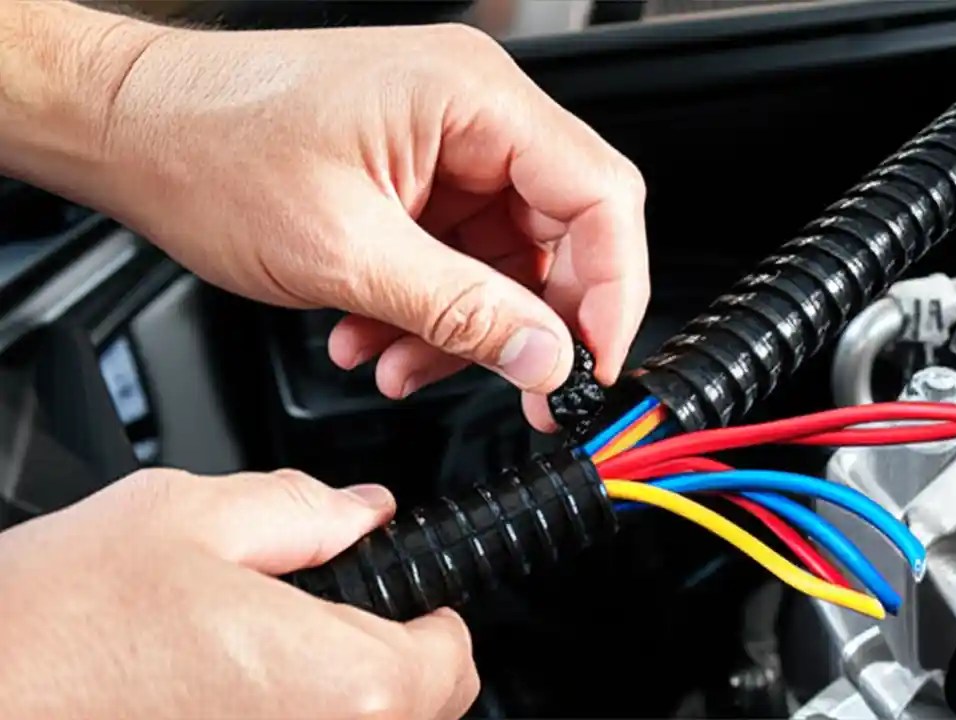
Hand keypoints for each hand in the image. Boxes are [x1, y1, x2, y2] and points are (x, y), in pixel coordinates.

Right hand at [0, 469, 478, 718]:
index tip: (391, 594)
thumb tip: (364, 510)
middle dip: (386, 658)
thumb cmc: (48, 627)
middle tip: (314, 617)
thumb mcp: (185, 517)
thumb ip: (301, 509)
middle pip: (419, 709)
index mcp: (336, 683)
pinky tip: (219, 698)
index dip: (426, 614)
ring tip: (249, 657)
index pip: (452, 659)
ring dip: (332, 699)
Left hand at [42, 9, 650, 429]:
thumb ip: (462, 310)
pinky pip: (460, 258)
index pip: (599, 196)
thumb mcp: (345, 251)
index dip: (611, 292)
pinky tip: (379, 338)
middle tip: (519, 390)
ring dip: (466, 328)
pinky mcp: (418, 176)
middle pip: (562, 233)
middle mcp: (473, 112)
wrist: (127, 129)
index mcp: (474, 98)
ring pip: (507, 258)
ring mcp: (446, 143)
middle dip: (530, 322)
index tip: (591, 366)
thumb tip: (547, 359)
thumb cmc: (208, 147)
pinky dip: (431, 311)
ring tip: (402, 364)